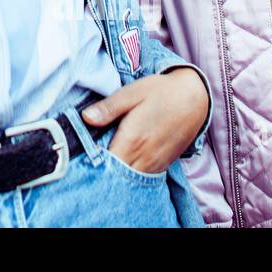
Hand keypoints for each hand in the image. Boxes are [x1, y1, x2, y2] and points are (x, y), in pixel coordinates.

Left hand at [81, 68, 208, 173]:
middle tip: (86, 156)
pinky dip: (129, 173)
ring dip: (115, 173)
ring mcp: (155, 164)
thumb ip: (108, 108)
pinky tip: (121, 160)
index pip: (106, 164)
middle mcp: (144, 158)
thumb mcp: (131, 93)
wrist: (195, 97)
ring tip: (102, 158)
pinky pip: (142, 177)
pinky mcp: (162, 165)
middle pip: (116, 175)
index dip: (90, 162)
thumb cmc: (160, 91)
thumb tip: (85, 118)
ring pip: (129, 179)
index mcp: (132, 140)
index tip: (77, 154)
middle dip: (100, 169)